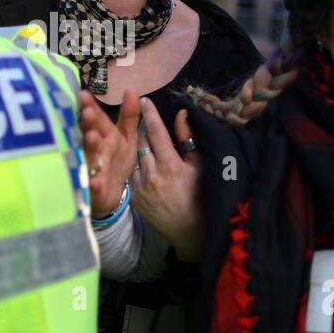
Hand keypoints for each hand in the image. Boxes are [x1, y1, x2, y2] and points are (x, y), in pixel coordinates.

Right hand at [80, 89, 140, 215]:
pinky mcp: (93, 189)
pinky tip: (94, 181)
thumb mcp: (126, 137)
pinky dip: (93, 183)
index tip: (84, 95)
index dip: (90, 107)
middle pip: (90, 134)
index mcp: (103, 136)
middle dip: (88, 124)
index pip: (96, 118)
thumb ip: (129, 115)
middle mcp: (95, 149)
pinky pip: (92, 186)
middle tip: (87, 113)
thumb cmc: (117, 161)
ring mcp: (92, 168)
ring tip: (92, 137)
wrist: (112, 194)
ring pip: (90, 157)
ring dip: (90, 148)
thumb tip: (132, 89)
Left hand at [130, 100, 204, 262]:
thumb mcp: (199, 166)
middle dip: (144, 130)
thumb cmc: (201, 196)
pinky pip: (132, 174)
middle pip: (142, 143)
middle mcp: (152, 176)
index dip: (150, 115)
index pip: (157, 133)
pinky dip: (138, 168)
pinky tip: (148, 169)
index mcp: (171, 166)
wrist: (190, 232)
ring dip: (140, 150)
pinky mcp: (134, 198)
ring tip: (150, 148)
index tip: (144, 100)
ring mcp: (140, 188)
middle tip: (146, 121)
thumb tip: (181, 114)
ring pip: (136, 158)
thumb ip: (188, 139)